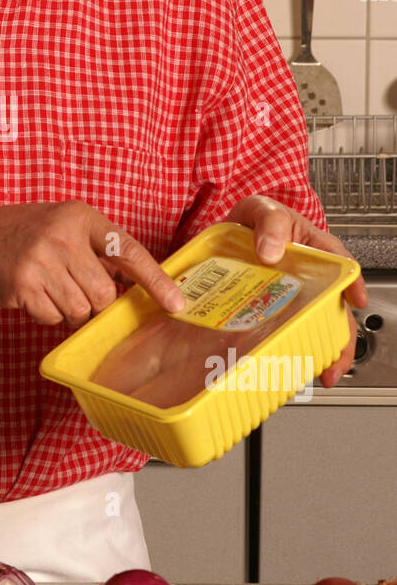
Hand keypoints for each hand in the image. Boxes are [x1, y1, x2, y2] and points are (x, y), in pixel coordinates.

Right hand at [0, 200, 185, 328]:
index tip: (176, 303)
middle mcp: (63, 235)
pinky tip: (30, 294)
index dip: (156, 280)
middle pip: (103, 293)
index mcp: (80, 216)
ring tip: (47, 289)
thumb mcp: (62, 226)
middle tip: (71, 289)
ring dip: (67, 310)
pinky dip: (45, 314)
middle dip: (93, 303)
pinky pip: (53, 318)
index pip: (129, 251)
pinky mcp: (23, 284)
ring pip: (80, 310)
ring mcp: (42, 259)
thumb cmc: (21, 235)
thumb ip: (97, 249)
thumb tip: (136, 285)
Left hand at [225, 195, 366, 386]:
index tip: (356, 300)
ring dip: (321, 351)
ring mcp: (296, 296)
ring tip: (319, 375)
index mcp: (316, 248)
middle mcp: (313, 276)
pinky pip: (290, 332)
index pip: (342, 264)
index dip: (351, 283)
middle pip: (336, 309)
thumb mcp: (262, 209)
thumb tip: (271, 250)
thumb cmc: (255, 219)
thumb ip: (269, 222)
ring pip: (318, 326)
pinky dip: (292, 350)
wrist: (228, 233)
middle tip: (335, 365)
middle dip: (342, 341)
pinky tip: (287, 365)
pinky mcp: (277, 310)